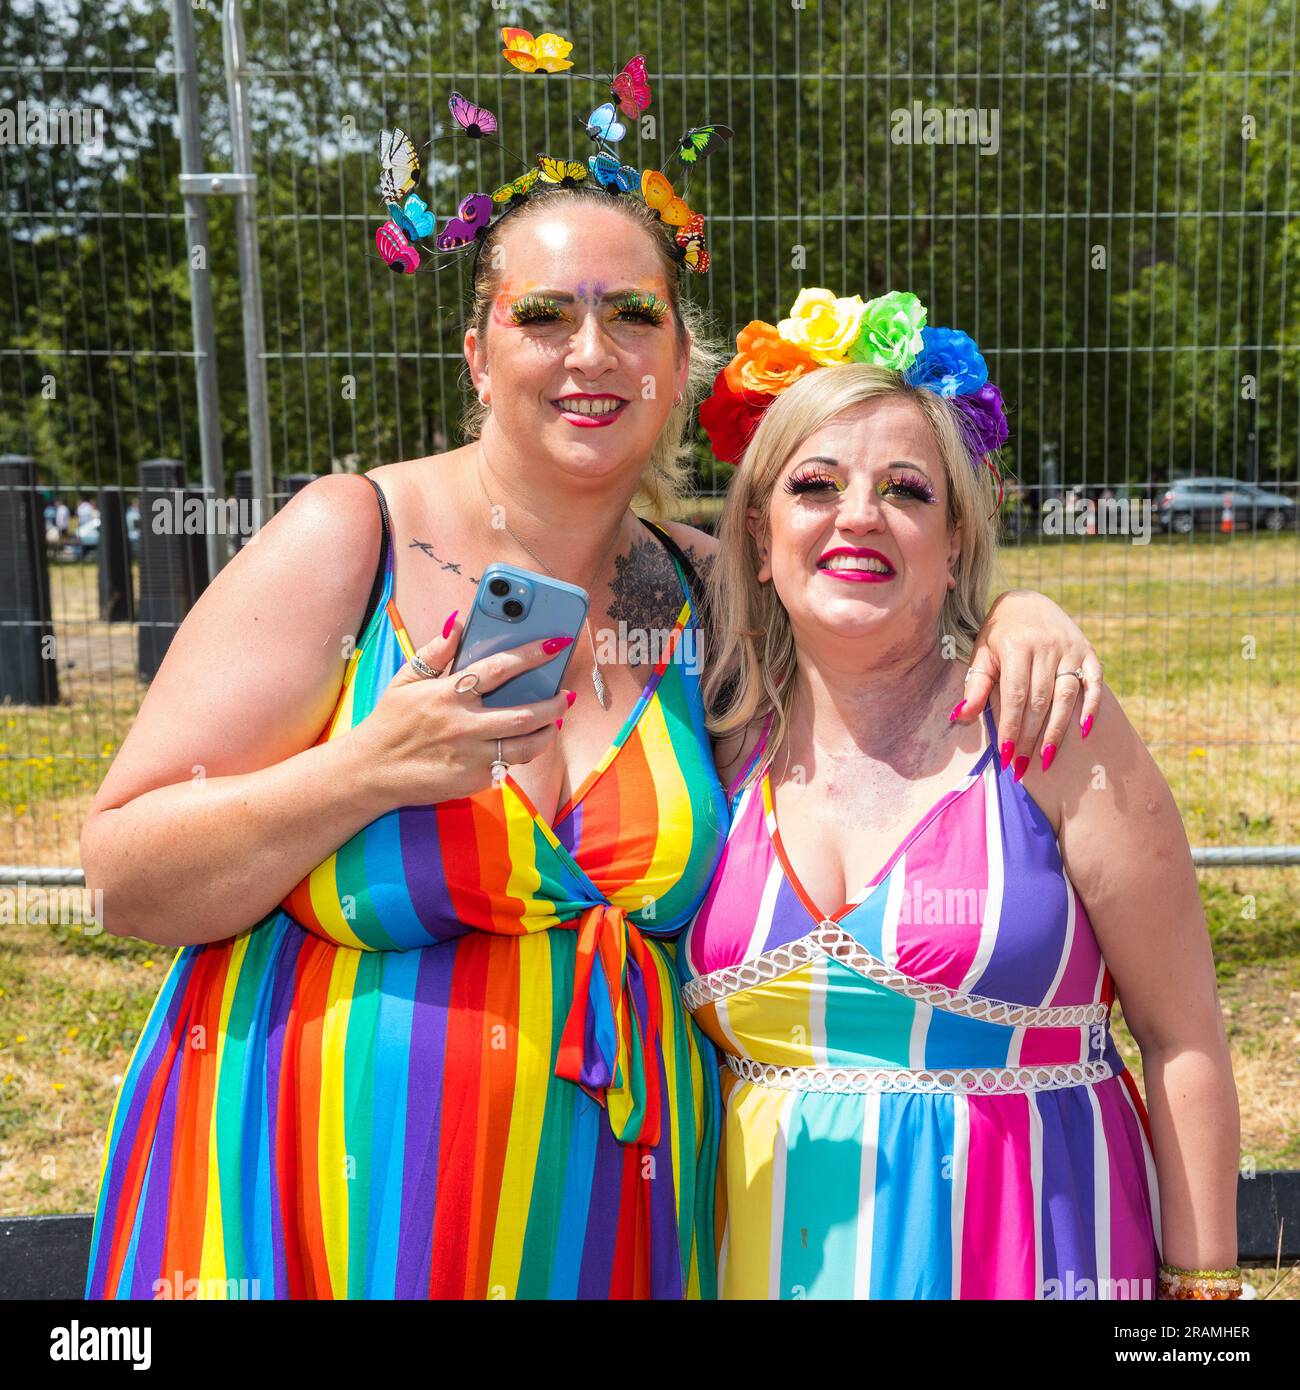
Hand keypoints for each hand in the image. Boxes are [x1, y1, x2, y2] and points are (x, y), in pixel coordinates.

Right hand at [353, 613, 573, 809]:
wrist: (369, 773)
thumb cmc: (390, 722)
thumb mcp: (405, 681)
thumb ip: (434, 653)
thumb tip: (457, 623)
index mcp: (447, 694)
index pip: (499, 668)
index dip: (532, 653)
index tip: (557, 642)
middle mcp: (462, 725)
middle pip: (524, 713)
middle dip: (554, 701)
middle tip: (567, 693)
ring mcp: (470, 755)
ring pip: (525, 745)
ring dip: (548, 731)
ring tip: (557, 718)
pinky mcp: (473, 779)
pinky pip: (509, 764)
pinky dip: (526, 751)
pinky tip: (532, 740)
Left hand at [951, 589, 1102, 775]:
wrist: (1027, 601)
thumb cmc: (999, 634)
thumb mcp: (982, 653)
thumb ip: (975, 685)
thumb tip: (960, 716)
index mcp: (1017, 646)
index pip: (1015, 696)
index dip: (1011, 727)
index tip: (1006, 756)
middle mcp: (1046, 646)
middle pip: (1040, 701)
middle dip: (1031, 737)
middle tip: (1022, 766)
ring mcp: (1070, 649)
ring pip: (1066, 696)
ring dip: (1057, 730)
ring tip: (1047, 758)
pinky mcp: (1088, 652)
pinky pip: (1094, 682)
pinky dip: (1092, 706)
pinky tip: (1084, 731)